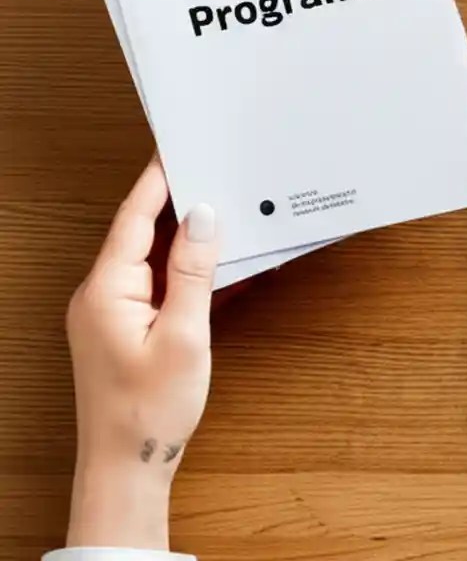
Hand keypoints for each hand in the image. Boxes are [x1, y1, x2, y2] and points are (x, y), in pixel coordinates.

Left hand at [64, 159, 218, 549]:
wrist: (126, 465)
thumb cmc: (148, 410)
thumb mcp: (185, 335)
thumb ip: (194, 272)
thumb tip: (204, 219)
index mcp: (105, 290)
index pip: (134, 219)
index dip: (158, 181)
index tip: (180, 149)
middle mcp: (99, 295)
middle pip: (140, 233)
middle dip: (176, 204)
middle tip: (212, 176)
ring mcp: (108, 313)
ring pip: (149, 259)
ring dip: (183, 240)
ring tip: (219, 217)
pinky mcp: (122, 329)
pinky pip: (153, 285)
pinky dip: (181, 272)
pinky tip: (209, 269)